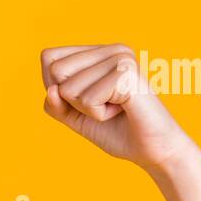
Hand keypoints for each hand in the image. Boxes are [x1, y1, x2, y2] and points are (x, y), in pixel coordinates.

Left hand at [39, 44, 197, 172]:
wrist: (151, 151)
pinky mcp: (126, 72)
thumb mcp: (75, 117)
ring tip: (115, 108)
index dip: (56, 87)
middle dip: (71, 99)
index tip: (88, 99)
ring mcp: (121, 58)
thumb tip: (52, 90)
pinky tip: (121, 110)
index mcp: (100, 52)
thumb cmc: (115, 131)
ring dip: (87, 109)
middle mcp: (111, 49)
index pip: (49, 57)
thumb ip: (55, 103)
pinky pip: (86, 99)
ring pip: (68, 87)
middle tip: (104, 105)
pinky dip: (98, 114)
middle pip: (55, 70)